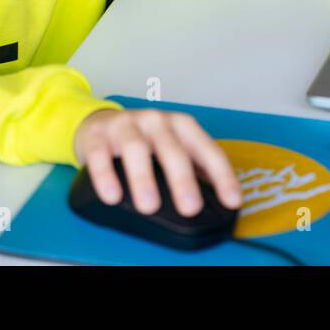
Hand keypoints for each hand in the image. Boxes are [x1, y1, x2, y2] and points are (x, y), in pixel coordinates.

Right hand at [74, 108, 241, 216]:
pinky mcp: (98, 135)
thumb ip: (195, 167)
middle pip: (172, 149)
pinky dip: (106, 175)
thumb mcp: (173, 147)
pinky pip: (101, 154)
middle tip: (190, 207)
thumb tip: (219, 197)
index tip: (231, 201)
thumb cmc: (144, 140)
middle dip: (182, 180)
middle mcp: (156, 122)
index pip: (206, 150)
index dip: (221, 176)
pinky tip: (112, 195)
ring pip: (136, 149)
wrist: (99, 124)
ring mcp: (126, 125)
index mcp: (181, 126)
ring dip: (143, 178)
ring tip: (149, 205)